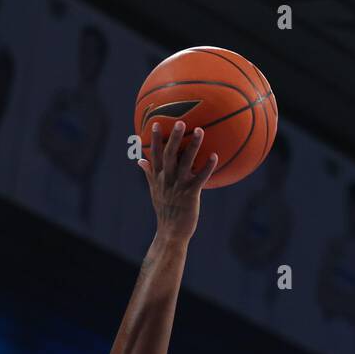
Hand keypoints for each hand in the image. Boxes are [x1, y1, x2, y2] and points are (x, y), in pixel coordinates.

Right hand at [138, 121, 216, 241]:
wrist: (171, 231)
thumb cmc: (165, 210)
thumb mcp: (154, 190)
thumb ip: (149, 173)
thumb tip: (139, 160)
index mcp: (158, 177)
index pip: (155, 154)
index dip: (155, 139)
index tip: (156, 123)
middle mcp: (167, 179)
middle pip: (170, 154)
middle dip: (174, 137)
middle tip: (180, 122)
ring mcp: (179, 186)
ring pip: (186, 162)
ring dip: (193, 146)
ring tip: (200, 131)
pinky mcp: (191, 194)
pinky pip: (200, 178)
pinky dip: (207, 167)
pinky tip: (215, 156)